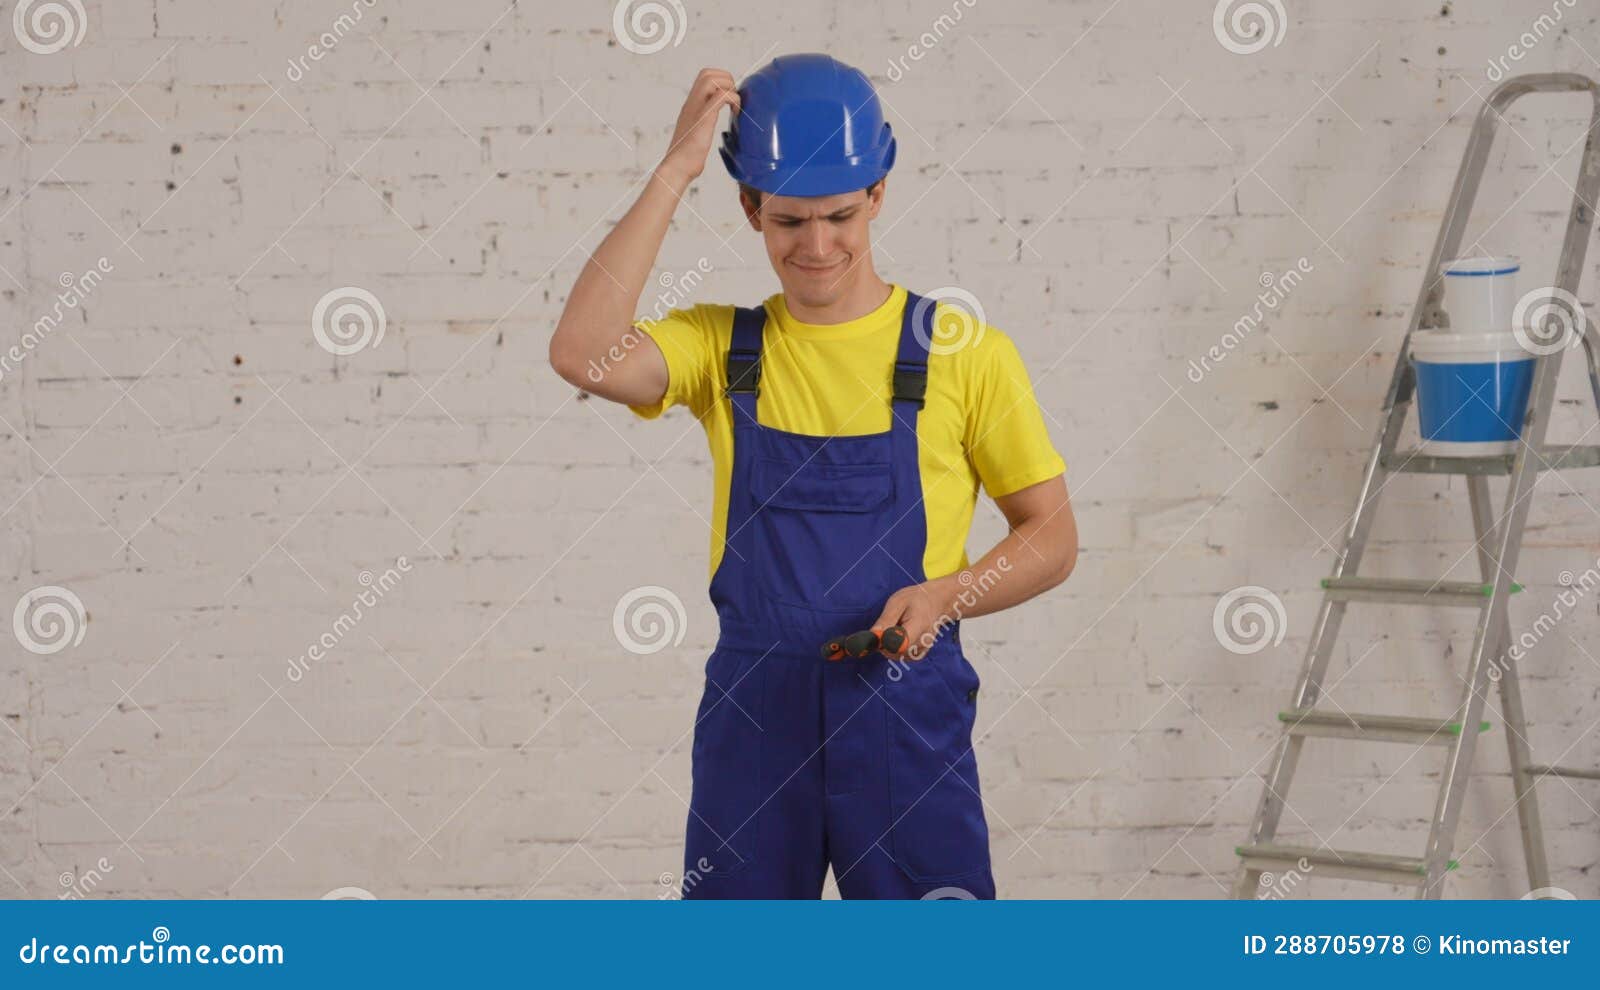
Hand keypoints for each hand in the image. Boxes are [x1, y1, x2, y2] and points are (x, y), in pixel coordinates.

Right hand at [658, 68, 740, 184]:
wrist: (677, 168)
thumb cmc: (688, 157)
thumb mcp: (697, 134)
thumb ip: (702, 124)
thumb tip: (709, 127)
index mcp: (691, 105)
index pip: (704, 76)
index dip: (721, 81)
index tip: (729, 99)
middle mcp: (691, 103)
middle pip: (708, 73)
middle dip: (727, 80)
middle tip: (733, 101)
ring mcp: (696, 109)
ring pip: (712, 79)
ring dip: (729, 88)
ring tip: (734, 106)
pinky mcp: (703, 119)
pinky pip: (720, 96)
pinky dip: (733, 99)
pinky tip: (735, 113)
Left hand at [871, 577, 958, 660]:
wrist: (936, 601)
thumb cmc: (915, 599)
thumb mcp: (897, 602)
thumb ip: (886, 620)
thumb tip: (872, 636)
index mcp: (919, 625)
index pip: (899, 645)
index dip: (884, 643)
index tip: (878, 634)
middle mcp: (924, 641)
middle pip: (896, 653)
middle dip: (884, 643)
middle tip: (887, 625)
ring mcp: (924, 649)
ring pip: (897, 655)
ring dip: (889, 646)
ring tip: (896, 627)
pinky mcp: (921, 653)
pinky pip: (902, 656)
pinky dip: (895, 649)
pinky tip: (899, 635)